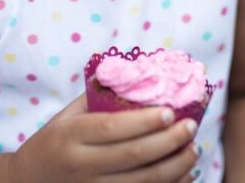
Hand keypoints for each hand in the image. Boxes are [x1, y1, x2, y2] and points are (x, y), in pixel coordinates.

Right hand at [7, 94, 199, 182]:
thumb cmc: (52, 143)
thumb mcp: (65, 117)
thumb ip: (96, 98)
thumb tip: (131, 72)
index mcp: (70, 136)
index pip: (112, 128)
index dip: (144, 121)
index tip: (171, 111)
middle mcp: (81, 166)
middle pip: (132, 157)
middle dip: (167, 142)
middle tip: (190, 127)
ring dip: (173, 167)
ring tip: (192, 149)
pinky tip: (184, 174)